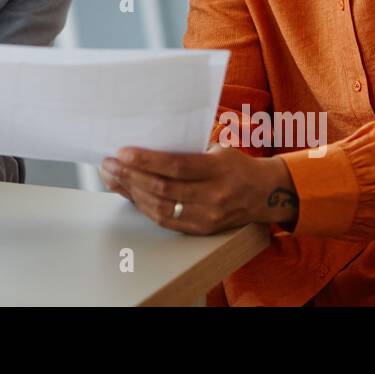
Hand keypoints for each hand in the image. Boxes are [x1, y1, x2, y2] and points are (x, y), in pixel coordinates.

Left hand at [100, 146, 297, 234]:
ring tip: (113, 177)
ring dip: (131, 192)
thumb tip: (145, 144)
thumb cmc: (235, 165)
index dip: (146, 161)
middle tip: (109, 164)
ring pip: (161, 208)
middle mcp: (214, 195)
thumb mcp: (218, 148)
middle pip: (164, 189)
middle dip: (131, 176)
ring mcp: (208, 216)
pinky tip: (129, 193)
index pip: (176, 166)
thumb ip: (186, 148)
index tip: (123, 152)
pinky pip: (166, 221)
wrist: (265, 193)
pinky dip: (143, 207)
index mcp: (219, 169)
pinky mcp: (202, 230)